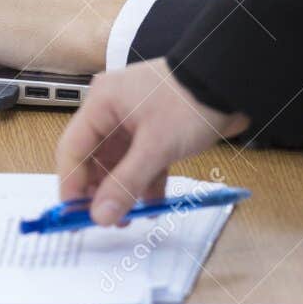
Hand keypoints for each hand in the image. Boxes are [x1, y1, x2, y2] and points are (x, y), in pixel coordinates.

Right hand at [56, 58, 248, 225]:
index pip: (72, 149)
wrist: (231, 82)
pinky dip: (144, 184)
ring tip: (127, 219)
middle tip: (103, 221)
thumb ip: (125, 183)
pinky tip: (150, 206)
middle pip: (92, 159)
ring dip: (121, 192)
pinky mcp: (154, 132)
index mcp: (101, 104)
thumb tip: (100, 215)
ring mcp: (133, 121)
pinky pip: (140, 162)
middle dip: (97, 192)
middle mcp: (112, 111)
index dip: (71, 184)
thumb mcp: (156, 147)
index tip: (74, 215)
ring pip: (117, 164)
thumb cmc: (191, 100)